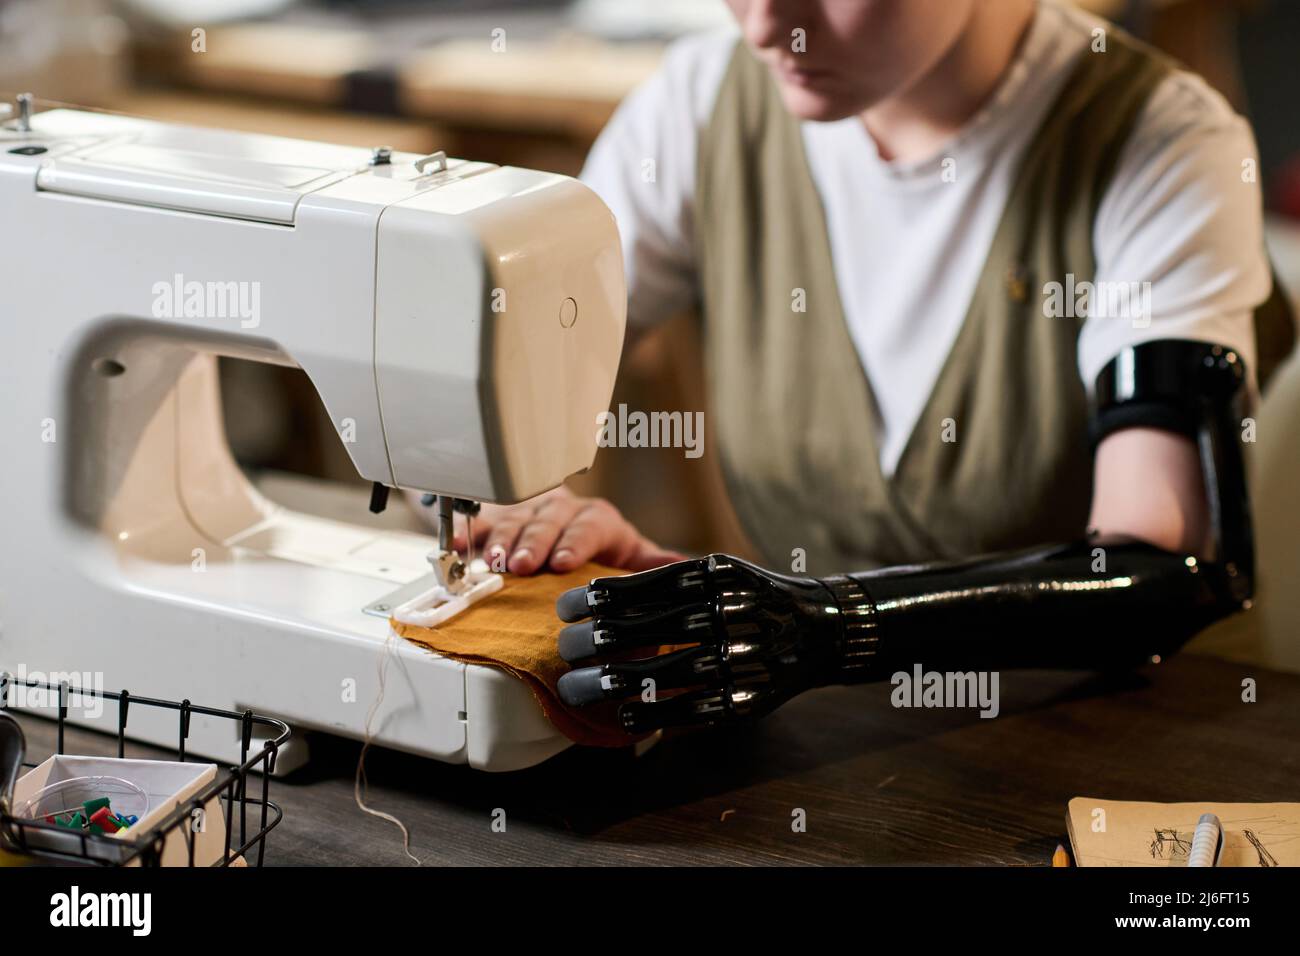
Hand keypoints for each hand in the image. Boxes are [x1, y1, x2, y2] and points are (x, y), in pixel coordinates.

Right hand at [409, 486, 684, 575]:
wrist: (567, 536)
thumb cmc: (600, 549)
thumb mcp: (629, 555)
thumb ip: (651, 563)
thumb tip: (685, 567)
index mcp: (598, 519)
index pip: (590, 524)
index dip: (575, 542)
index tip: (562, 563)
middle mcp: (563, 510)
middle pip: (549, 520)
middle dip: (534, 542)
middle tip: (520, 565)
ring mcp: (528, 513)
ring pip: (514, 518)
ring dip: (501, 539)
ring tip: (492, 561)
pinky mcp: (499, 519)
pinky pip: (481, 522)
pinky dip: (467, 533)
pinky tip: (456, 546)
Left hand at [553, 554, 853, 732]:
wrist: (820, 630)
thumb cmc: (751, 596)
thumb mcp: (718, 572)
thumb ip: (668, 579)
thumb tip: (596, 601)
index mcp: (716, 577)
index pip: (645, 586)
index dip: (597, 598)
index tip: (562, 607)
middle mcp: (730, 614)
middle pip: (648, 630)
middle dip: (595, 641)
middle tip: (562, 648)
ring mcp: (742, 658)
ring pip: (664, 674)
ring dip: (611, 683)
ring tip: (572, 688)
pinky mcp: (749, 698)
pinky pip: (691, 711)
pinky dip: (651, 716)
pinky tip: (620, 716)